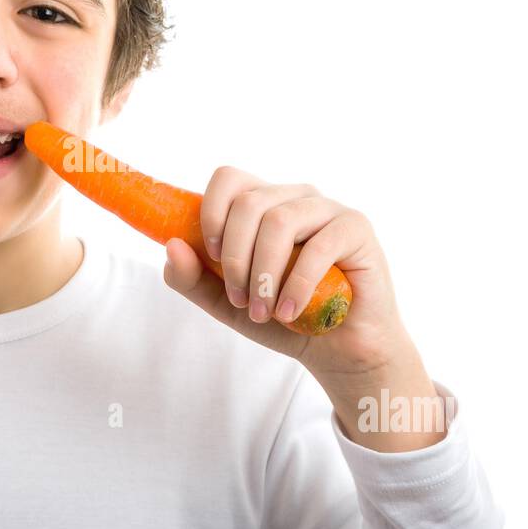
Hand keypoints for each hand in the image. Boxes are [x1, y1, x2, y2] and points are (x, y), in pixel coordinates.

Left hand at [161, 166, 417, 382]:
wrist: (338, 350)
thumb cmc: (283, 319)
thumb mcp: (226, 304)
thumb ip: (192, 278)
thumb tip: (171, 245)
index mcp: (262, 205)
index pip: (229, 178)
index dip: (211, 212)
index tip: (211, 257)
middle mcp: (294, 198)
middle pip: (249, 202)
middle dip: (235, 258)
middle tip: (240, 301)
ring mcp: (327, 209)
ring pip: (279, 221)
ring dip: (264, 273)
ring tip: (264, 311)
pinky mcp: (356, 228)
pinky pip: (319, 246)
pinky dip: (297, 284)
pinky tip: (290, 312)